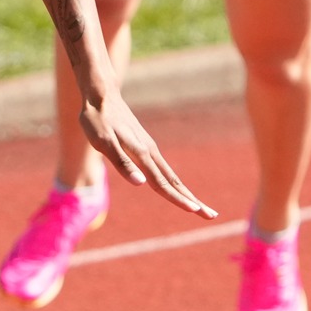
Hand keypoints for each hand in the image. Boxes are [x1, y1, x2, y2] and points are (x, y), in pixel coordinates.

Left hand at [78, 95, 216, 218]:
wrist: (101, 94)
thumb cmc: (98, 119)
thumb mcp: (103, 142)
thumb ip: (122, 163)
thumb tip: (140, 184)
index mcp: (142, 155)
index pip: (162, 183)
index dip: (178, 199)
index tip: (195, 211)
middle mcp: (150, 153)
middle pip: (174, 182)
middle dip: (192, 200)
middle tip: (211, 215)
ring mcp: (149, 149)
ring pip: (171, 176)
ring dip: (185, 193)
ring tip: (198, 206)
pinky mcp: (145, 145)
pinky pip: (163, 169)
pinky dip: (173, 182)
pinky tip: (174, 188)